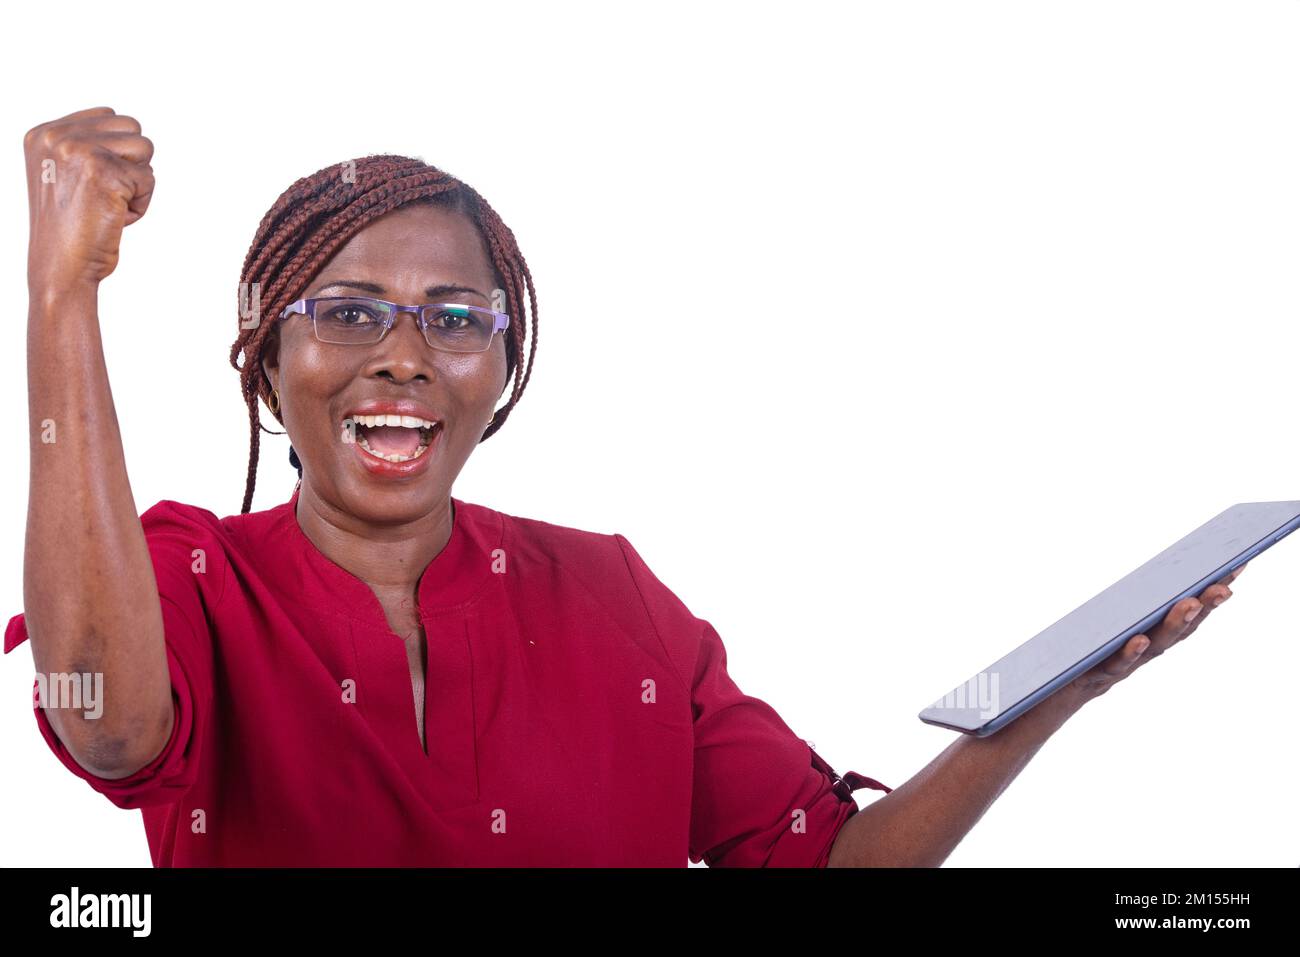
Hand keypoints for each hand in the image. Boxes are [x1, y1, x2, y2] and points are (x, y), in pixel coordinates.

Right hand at [24, 106, 153, 291]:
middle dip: (131, 163)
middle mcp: (57, 136)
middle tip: (104, 195)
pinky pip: (150, 179)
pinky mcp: (105, 173)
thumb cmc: (69, 228)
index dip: (117, 151)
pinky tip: (114, 218)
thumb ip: (85, 145)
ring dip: (137, 182)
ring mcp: (80, 151)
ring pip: (145, 148)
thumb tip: (127, 126)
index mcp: (44, 133)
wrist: (61, 266)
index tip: (94, 182)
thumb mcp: (62, 174)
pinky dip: (141, 204)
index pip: (108, 115)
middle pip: (131, 126)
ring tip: (109, 204)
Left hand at [1068, 562, 1246, 702]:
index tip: (1236, 566)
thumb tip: (1148, 563)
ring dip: (1175, 625)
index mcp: (1149, 632)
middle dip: (1204, 607)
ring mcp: (1125, 663)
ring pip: (1156, 645)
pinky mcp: (1098, 674)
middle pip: (1180, 628)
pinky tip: (1139, 639)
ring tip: (1190, 603)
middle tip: (1223, 587)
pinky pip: (1117, 664)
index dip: (1211, 592)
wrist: (1054, 688)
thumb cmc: (1083, 648)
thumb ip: (1125, 597)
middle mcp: (1144, 649)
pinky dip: (1130, 653)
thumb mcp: (1105, 618)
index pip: (1187, 610)